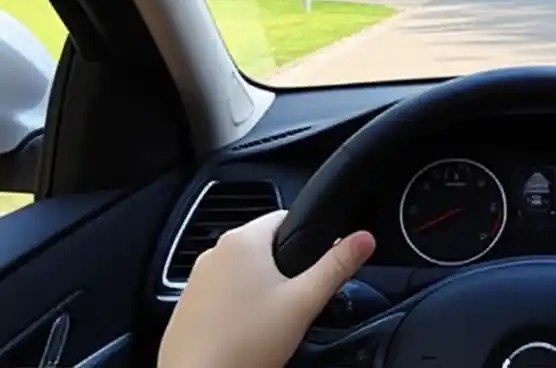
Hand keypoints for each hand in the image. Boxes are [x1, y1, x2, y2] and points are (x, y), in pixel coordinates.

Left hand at [158, 210, 375, 367]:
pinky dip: (237, 306)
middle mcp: (214, 251)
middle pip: (264, 246)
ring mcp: (195, 278)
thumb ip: (337, 266)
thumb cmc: (248, 342)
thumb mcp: (304, 302)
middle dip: (284, 268)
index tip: (316, 267)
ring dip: (260, 288)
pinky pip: (221, 293)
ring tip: (271, 321)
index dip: (308, 238)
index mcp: (243, 240)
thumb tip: (365, 238)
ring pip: (242, 271)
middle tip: (296, 301)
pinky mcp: (186, 304)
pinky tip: (246, 332)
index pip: (286, 217)